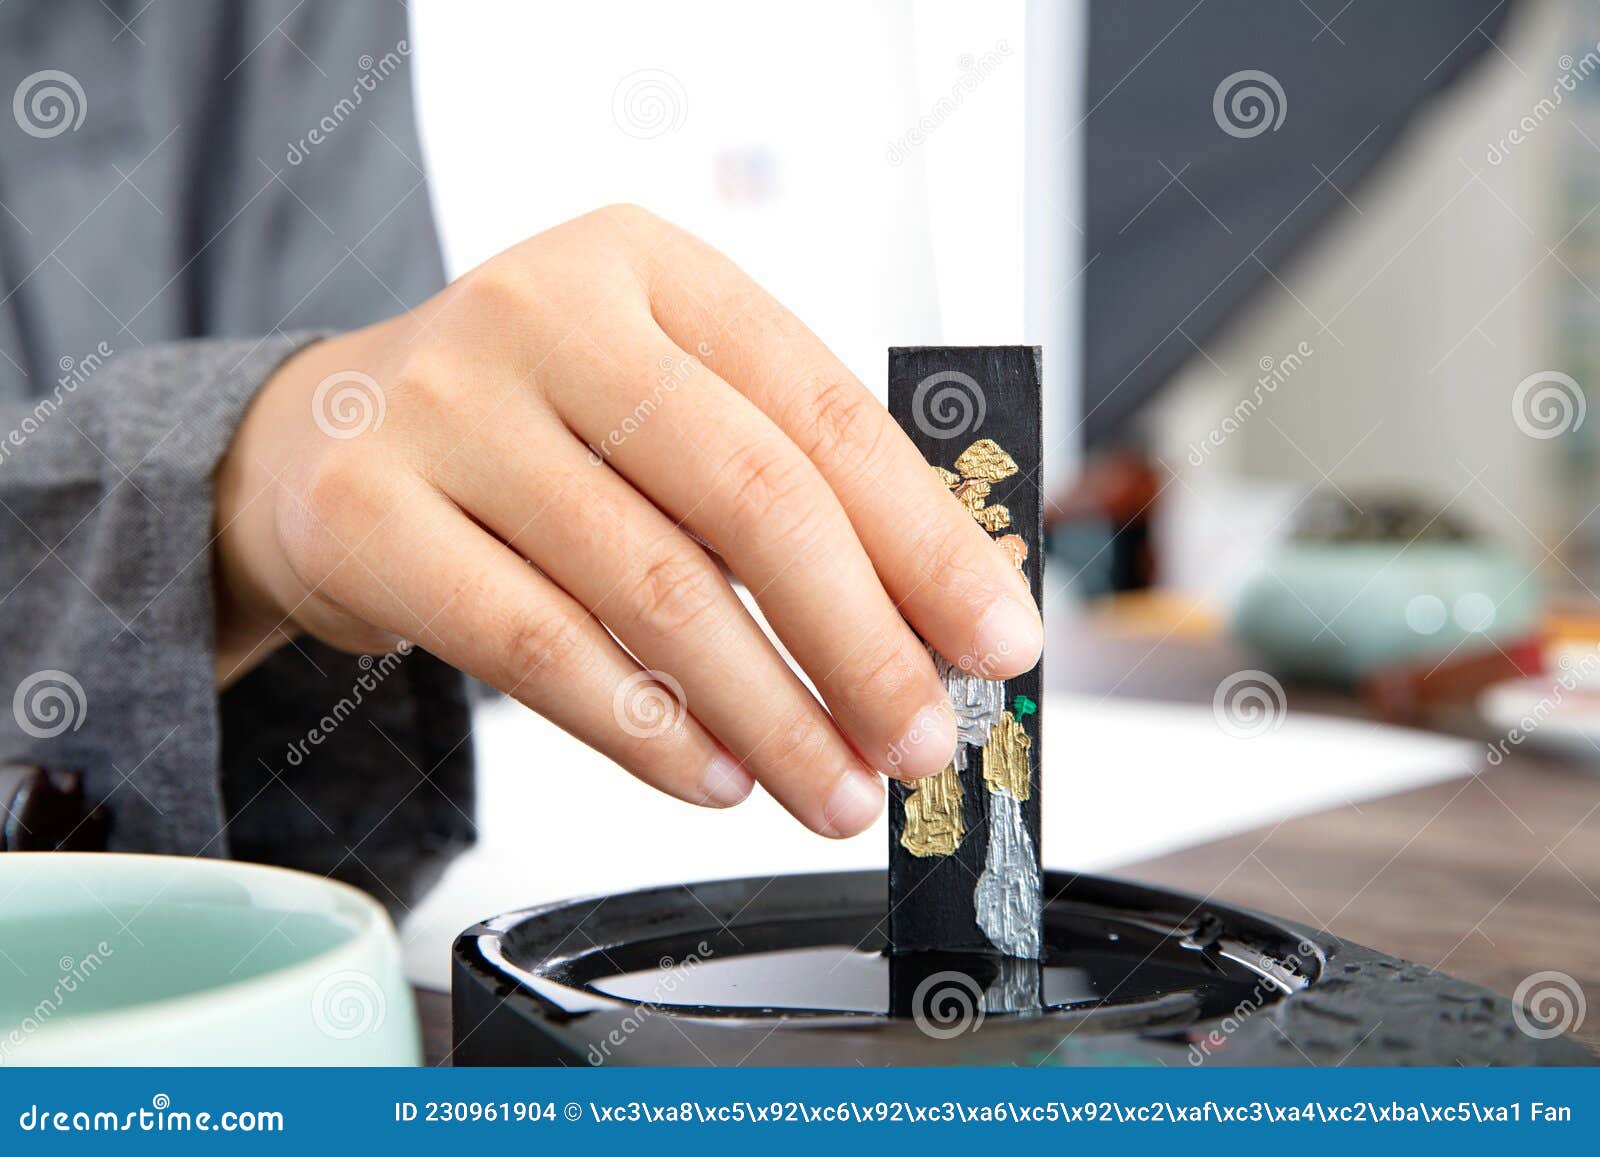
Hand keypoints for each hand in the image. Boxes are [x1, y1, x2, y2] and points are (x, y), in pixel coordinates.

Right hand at [213, 205, 1042, 836]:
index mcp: (654, 269)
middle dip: (860, 645)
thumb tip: (943, 610)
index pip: (825, 412)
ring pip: (653, 589)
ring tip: (830, 787)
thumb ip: (790, 484)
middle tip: (921, 742)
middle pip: (751, 498)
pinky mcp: (367, 513)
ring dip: (767, 715)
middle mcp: (548, 314)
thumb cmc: (534, 430)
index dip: (927, 541)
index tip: (997, 640)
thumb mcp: (664, 406)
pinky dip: (645, 731)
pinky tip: (713, 774)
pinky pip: (539, 649)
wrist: (319, 441)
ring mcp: (446, 408)